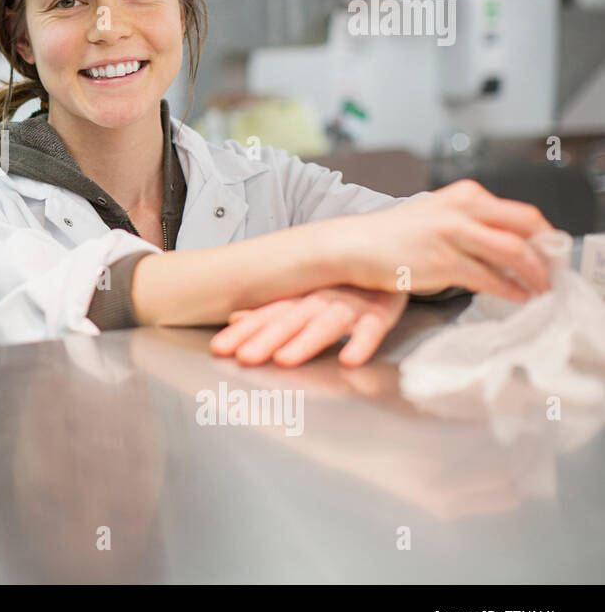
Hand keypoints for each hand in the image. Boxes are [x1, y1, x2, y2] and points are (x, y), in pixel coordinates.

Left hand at [209, 285, 408, 367]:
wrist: (391, 252)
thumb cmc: (343, 283)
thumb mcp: (306, 296)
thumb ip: (272, 312)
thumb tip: (234, 319)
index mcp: (300, 296)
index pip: (267, 315)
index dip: (243, 331)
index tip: (219, 349)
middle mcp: (321, 297)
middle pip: (290, 319)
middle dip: (265, 338)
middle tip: (245, 357)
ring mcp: (351, 303)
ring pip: (325, 322)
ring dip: (305, 341)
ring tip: (285, 359)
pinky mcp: (381, 309)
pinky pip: (373, 327)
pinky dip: (362, 342)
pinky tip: (349, 359)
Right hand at [322, 179, 553, 303]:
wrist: (352, 245)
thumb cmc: (391, 235)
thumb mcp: (436, 215)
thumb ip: (471, 223)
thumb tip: (508, 244)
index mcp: (464, 195)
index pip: (521, 213)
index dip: (544, 236)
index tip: (552, 254)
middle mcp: (462, 210)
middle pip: (526, 227)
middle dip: (547, 253)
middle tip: (555, 272)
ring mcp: (453, 235)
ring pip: (514, 253)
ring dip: (536, 274)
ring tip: (543, 289)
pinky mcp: (443, 263)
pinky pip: (491, 279)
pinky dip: (511, 290)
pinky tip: (518, 297)